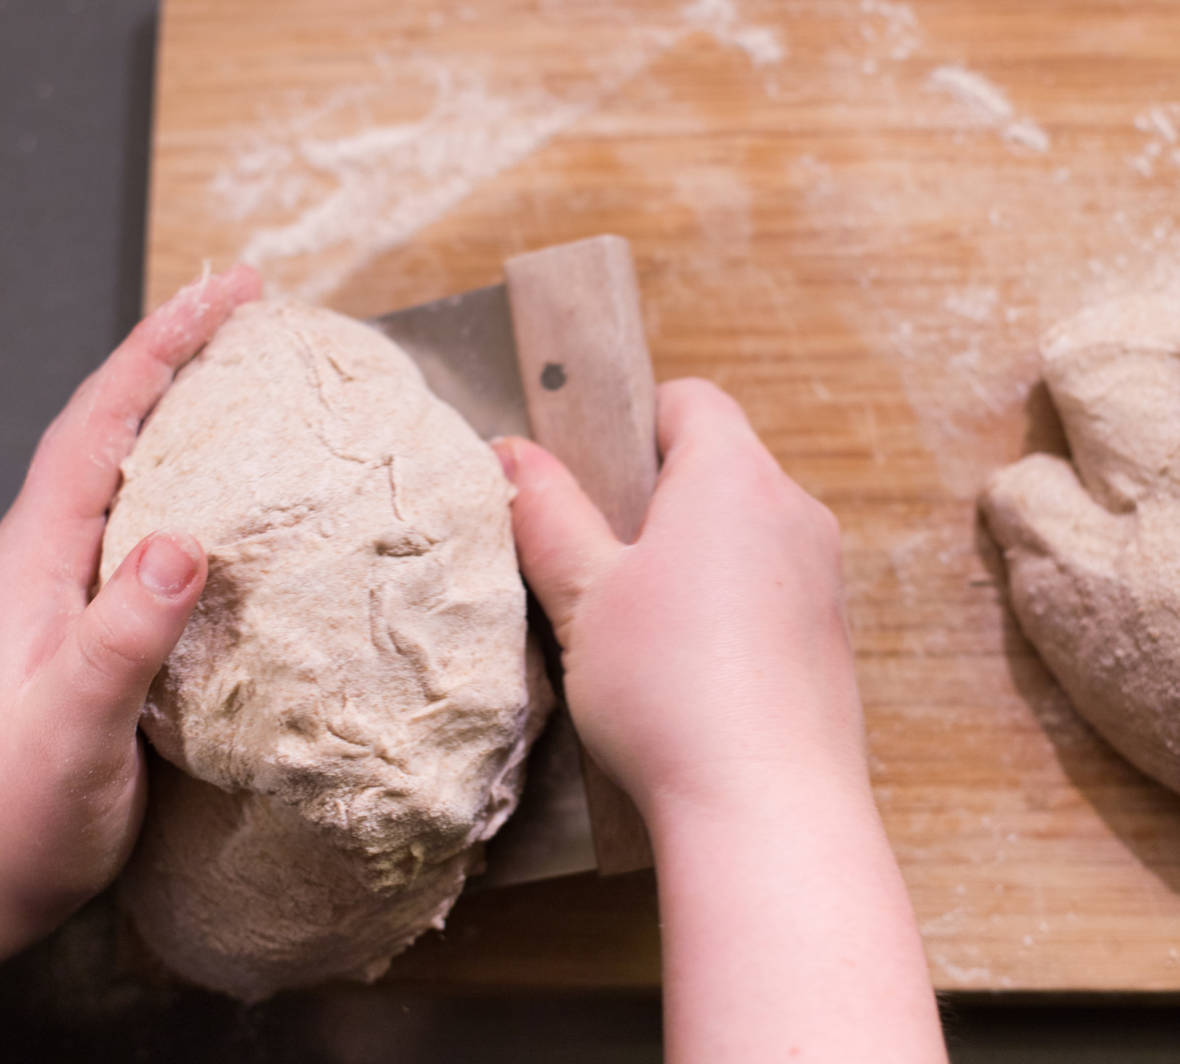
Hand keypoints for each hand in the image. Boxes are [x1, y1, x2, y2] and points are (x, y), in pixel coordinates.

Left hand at [0, 265, 259, 955]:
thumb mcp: (67, 736)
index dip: (160, 350)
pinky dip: (203, 489)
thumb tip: (186, 545)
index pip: (102, 426)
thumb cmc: (10, 823)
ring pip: (135, 474)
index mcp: (38, 564)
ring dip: (188, 413)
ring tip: (251, 382)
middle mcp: (52, 562)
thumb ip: (117, 642)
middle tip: (247, 313)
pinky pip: (157, 530)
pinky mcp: (103, 629)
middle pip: (116, 427)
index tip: (224, 295)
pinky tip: (240, 503)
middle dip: (178, 356)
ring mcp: (76, 595)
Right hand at [494, 378, 863, 822]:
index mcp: (734, 476)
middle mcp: (794, 510)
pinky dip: (731, 601)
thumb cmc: (666, 689)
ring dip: (694, 553)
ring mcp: (823, 573)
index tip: (597, 479)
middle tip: (604, 564)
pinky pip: (772, 584)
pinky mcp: (832, 633)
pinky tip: (692, 666)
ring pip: (745, 529)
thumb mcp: (582, 595)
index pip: (689, 400)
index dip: (634, 423)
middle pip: (719, 464)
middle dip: (658, 498)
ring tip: (643, 626)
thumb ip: (545, 512)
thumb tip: (511, 452)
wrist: (766, 807)